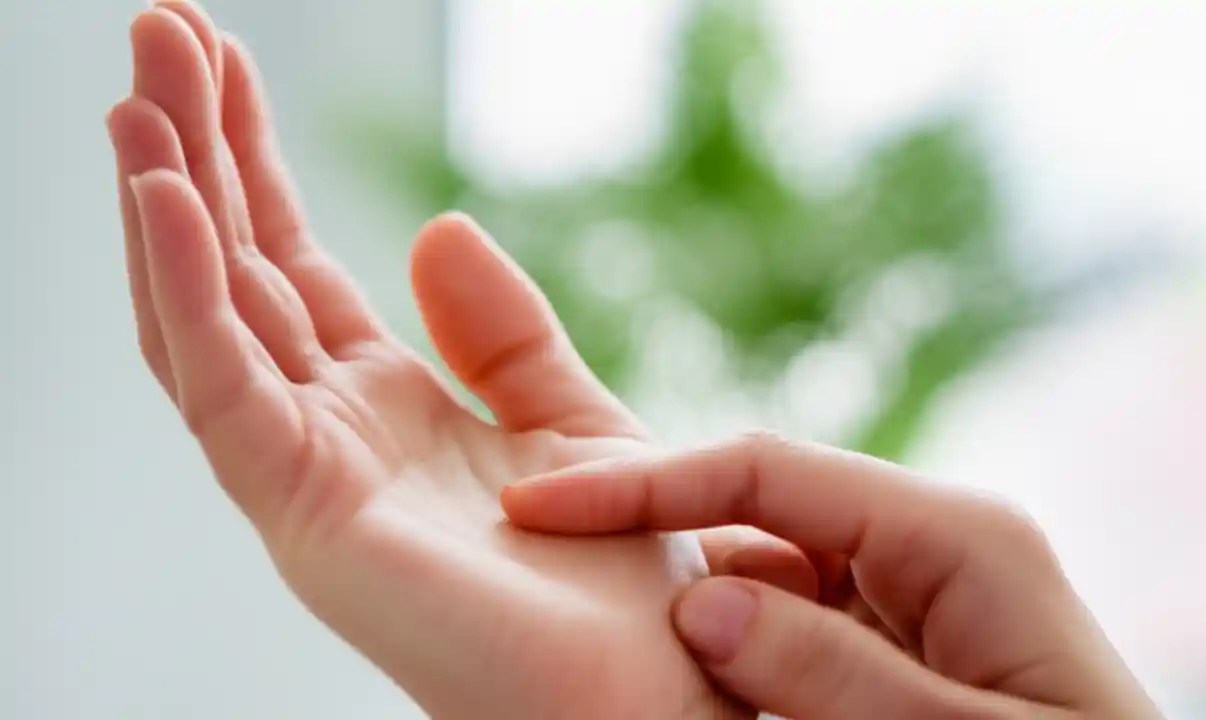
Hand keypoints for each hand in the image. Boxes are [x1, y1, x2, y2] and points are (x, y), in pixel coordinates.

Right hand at [107, 4, 808, 717]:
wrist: (659, 684)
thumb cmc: (622, 573)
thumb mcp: (569, 416)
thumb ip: (503, 332)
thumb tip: (434, 228)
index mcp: (385, 408)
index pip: (292, 267)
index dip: (256, 165)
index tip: (225, 62)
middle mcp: (327, 434)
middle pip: (237, 272)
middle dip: (197, 152)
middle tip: (159, 30)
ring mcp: (305, 476)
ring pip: (206, 319)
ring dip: (165, 202)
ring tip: (136, 90)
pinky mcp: (305, 516)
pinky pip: (223, 388)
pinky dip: (187, 288)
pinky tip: (162, 194)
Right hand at [503, 433, 1163, 718]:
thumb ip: (837, 678)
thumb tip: (703, 607)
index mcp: (956, 534)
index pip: (767, 469)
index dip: (644, 485)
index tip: (538, 504)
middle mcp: (926, 541)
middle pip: (756, 513)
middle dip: (654, 539)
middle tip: (543, 548)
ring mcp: (910, 589)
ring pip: (764, 573)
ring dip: (689, 606)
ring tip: (604, 627)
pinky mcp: (896, 640)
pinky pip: (789, 626)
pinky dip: (730, 651)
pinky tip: (684, 675)